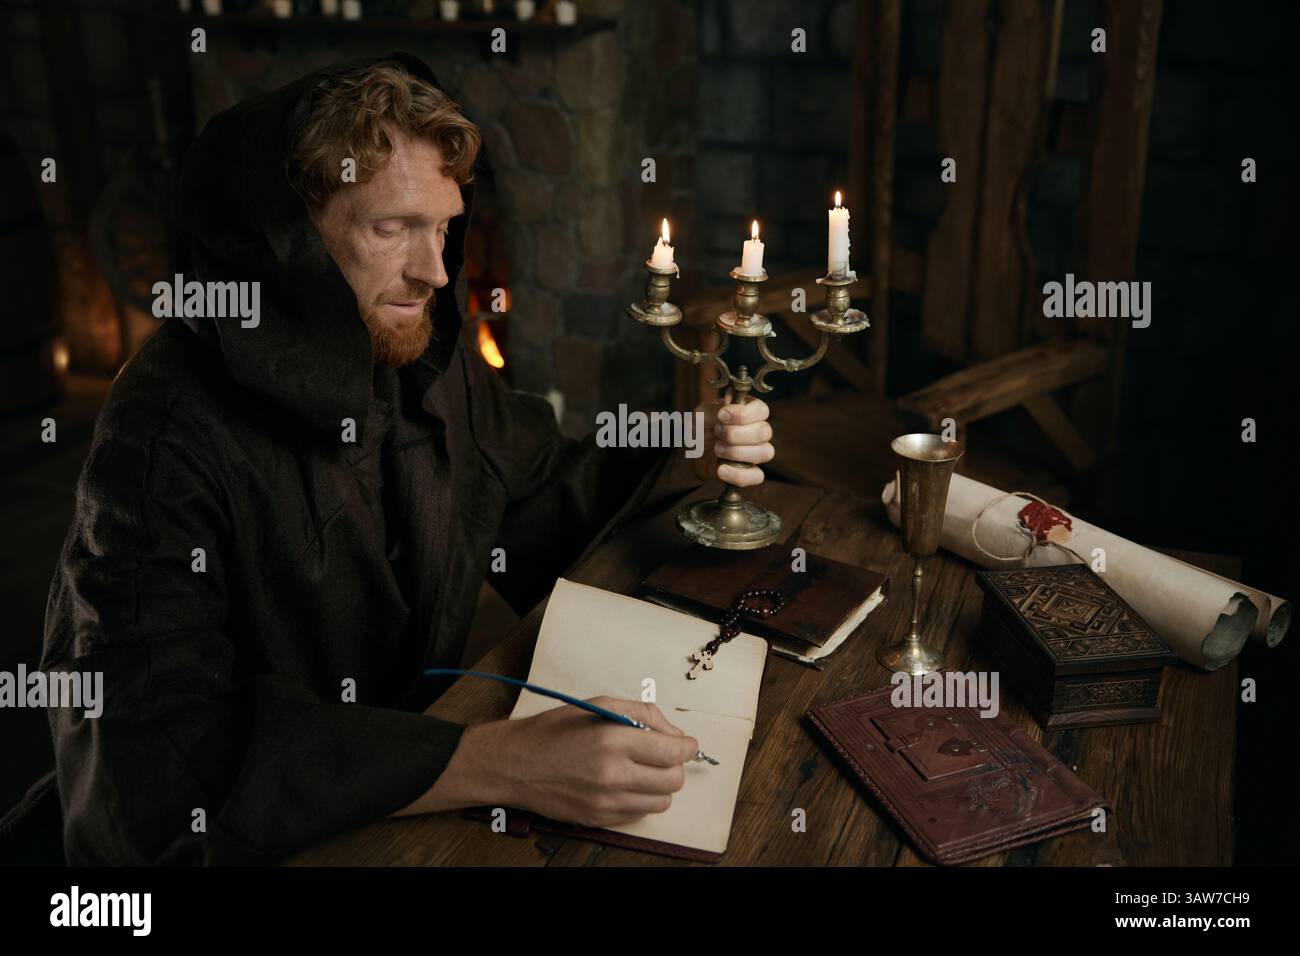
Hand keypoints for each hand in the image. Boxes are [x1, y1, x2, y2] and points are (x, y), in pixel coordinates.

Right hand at [402, 698, 699, 827]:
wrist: (514, 764)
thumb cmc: (554, 731)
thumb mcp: (598, 704)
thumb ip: (642, 714)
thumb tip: (674, 732)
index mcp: (613, 740)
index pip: (673, 751)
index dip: (687, 746)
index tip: (686, 743)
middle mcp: (612, 774)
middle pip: (673, 780)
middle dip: (674, 766)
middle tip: (661, 755)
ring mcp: (606, 802)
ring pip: (661, 802)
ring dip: (659, 786)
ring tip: (641, 770)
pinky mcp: (599, 819)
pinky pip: (639, 815)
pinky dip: (639, 800)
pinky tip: (623, 784)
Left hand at [690, 391, 774, 485]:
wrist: (692, 453)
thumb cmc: (701, 428)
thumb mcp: (701, 414)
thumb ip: (713, 410)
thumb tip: (725, 413)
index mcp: (750, 411)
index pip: (761, 410)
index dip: (743, 414)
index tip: (722, 416)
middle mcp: (758, 430)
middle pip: (764, 431)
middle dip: (735, 434)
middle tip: (717, 433)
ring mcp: (757, 452)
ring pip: (765, 452)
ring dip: (736, 452)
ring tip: (717, 449)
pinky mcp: (751, 471)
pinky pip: (757, 476)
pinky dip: (738, 474)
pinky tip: (721, 469)